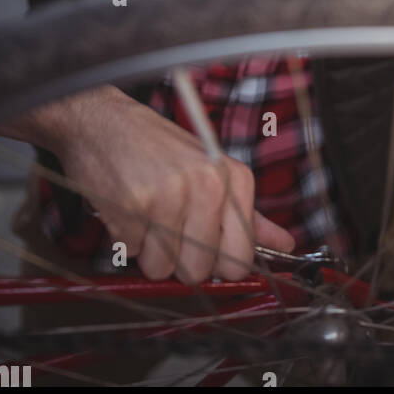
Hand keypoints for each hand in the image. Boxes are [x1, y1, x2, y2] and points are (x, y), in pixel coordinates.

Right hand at [59, 91, 294, 282]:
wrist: (108, 122)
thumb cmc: (159, 150)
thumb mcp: (213, 173)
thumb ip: (248, 215)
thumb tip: (285, 245)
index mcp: (235, 180)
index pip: (239, 260)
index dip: (216, 265)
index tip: (202, 249)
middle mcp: (209, 185)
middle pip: (199, 271)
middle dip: (177, 260)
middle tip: (167, 226)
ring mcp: (173, 194)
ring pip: (162, 268)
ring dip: (148, 251)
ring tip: (147, 214)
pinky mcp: (137, 204)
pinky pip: (132, 255)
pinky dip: (126, 238)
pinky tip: (128, 208)